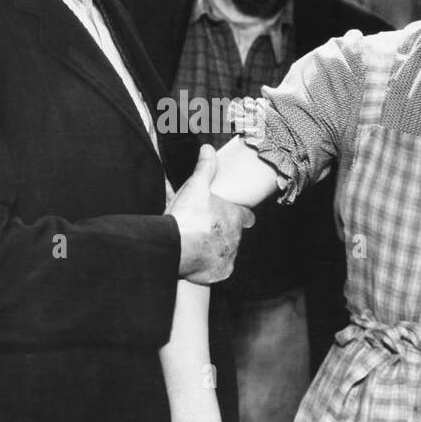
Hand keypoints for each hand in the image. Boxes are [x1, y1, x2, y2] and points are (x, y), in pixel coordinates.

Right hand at [168, 144, 254, 283]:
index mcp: (235, 217)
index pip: (247, 216)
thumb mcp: (195, 187)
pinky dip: (210, 266)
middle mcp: (236, 238)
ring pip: (227, 252)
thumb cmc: (186, 216)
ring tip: (198, 244)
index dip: (240, 214)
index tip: (233, 214)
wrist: (174, 247)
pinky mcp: (219, 273)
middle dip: (223, 232)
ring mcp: (229, 257)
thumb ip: (205, 168)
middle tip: (205, 228)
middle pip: (235, 234)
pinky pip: (218, 269)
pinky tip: (198, 259)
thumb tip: (207, 148)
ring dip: (217, 249)